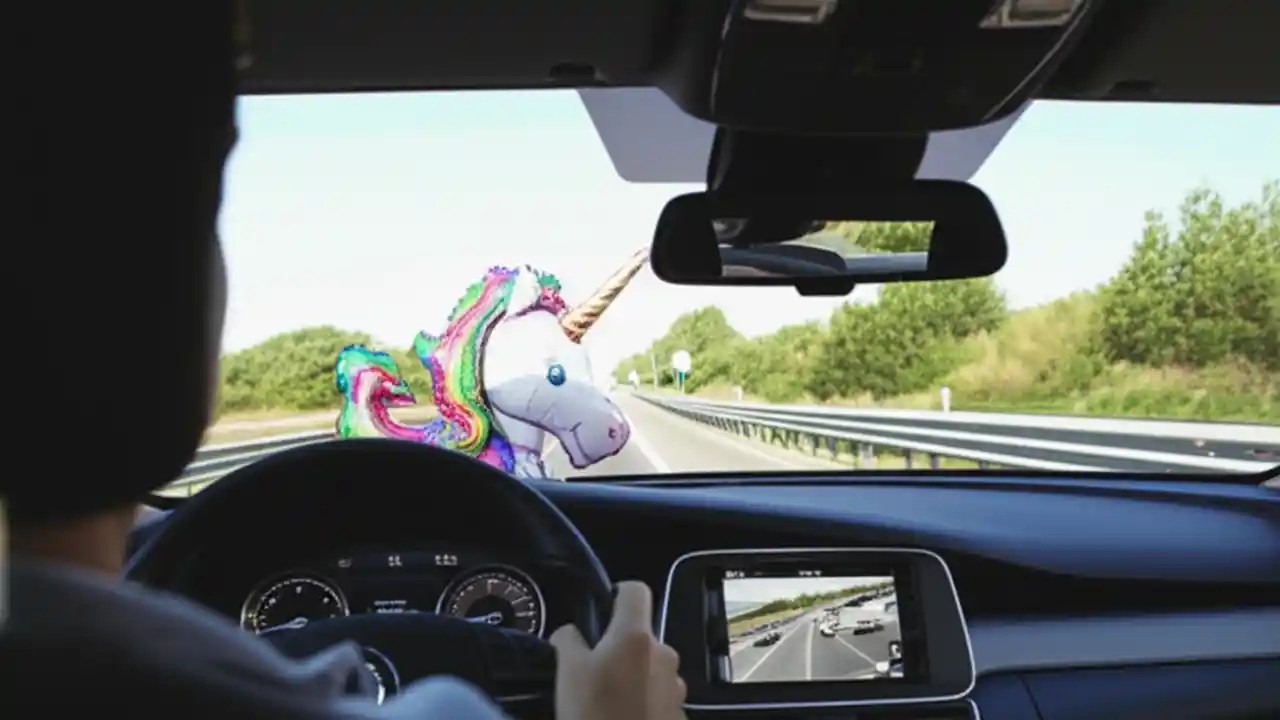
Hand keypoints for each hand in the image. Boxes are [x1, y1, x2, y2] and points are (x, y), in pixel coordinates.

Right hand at [549, 581, 686, 719]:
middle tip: (594, 670)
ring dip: (633, 677)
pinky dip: (644, 702)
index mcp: (635, 635)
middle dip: (620, 647)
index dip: (617, 595)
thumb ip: (568, 640)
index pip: (635, 590)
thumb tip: (571, 632)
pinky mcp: (680, 713)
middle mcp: (663, 654)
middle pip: (641, 634)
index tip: (602, 611)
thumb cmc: (594, 716)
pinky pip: (659, 696)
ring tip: (607, 702)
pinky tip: (624, 718)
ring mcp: (675, 685)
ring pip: (651, 667)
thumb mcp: (566, 672)